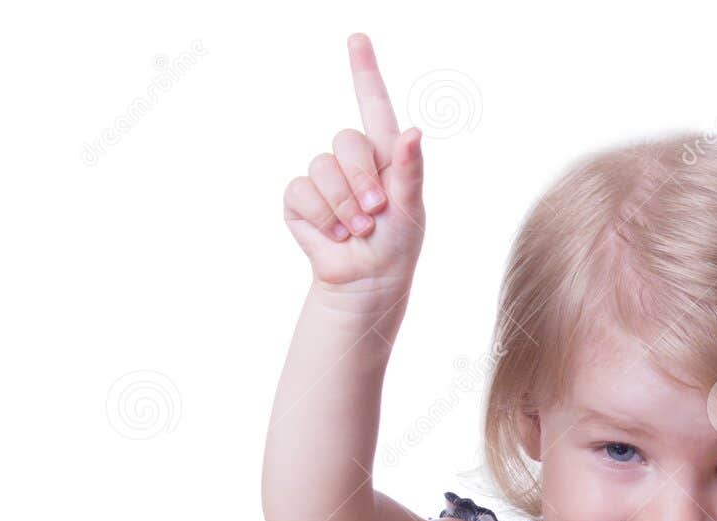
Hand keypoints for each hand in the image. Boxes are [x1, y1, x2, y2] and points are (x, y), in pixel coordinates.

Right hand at [283, 33, 424, 311]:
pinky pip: (302, 192)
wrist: (366, 285)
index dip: (364, 71)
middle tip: (376, 212)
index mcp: (385, 155)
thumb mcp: (412, 209)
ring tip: (358, 230)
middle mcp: (352, 161)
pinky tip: (334, 235)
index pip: (373, 104)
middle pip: (347, 140)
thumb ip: (411, 169)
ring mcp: (324, 179)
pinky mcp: (300, 201)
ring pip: (322, 167)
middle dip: (362, 179)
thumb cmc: (396, 247)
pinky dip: (322, 217)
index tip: (358, 38)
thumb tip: (416, 131)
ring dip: (344, 205)